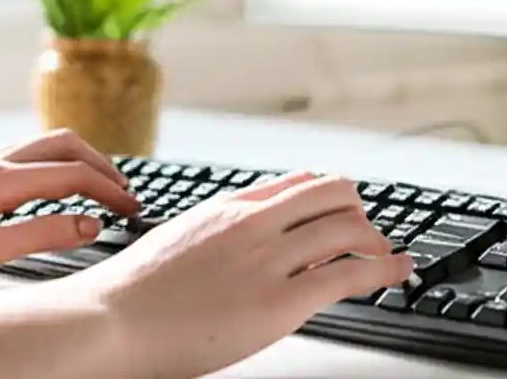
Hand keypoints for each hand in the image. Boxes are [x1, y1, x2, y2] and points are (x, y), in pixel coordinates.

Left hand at [0, 129, 139, 292]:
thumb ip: (42, 234)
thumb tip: (90, 223)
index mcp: (2, 179)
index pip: (73, 175)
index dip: (110, 190)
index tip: (134, 209)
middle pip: (66, 145)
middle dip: (102, 165)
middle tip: (125, 194)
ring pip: (46, 145)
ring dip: (80, 161)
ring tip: (101, 187)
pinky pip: (28, 157)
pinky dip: (57, 165)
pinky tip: (56, 189)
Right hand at [56, 172, 414, 378]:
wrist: (107, 321)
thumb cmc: (130, 294)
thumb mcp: (178, 240)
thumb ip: (218, 232)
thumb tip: (245, 237)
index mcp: (227, 209)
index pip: (297, 184)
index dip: (331, 196)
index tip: (348, 207)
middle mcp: (254, 223)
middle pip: (332, 194)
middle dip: (360, 213)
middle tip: (372, 234)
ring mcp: (268, 259)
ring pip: (349, 228)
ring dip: (378, 242)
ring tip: (390, 257)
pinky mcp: (280, 300)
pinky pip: (349, 274)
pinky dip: (385, 270)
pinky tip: (400, 273)